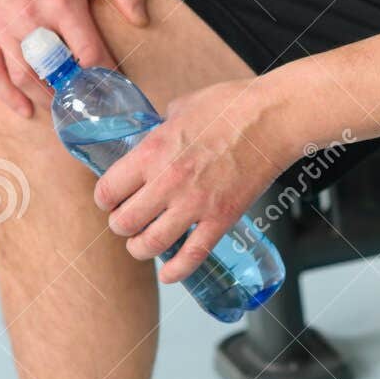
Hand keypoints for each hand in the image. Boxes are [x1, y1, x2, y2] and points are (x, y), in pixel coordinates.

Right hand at [0, 0, 148, 118]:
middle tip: (90, 107)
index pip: (87, 51)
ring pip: (24, 76)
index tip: (115, 87)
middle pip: (53, 70)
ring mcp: (5, 27)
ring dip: (46, 98)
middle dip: (74, 93)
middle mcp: (31, 17)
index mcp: (63, 2)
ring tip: (65, 108)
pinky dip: (8, 96)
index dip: (103, 73)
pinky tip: (26, 110)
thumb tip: (142, 21)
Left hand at [92, 78, 294, 283]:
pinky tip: (168, 272)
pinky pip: (192, 256)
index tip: (111, 198)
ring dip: (140, 248)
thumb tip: (155, 137)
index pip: (107, 190)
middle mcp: (168, 181)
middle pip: (123, 223)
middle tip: (127, 220)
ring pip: (150, 245)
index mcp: (153, 151)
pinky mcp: (221, 219)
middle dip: (120, 224)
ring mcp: (195, 204)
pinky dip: (176, 271)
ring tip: (143, 243)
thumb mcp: (182, 106)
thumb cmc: (231, 105)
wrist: (273, 118)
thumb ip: (161, 129)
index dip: (105, 197)